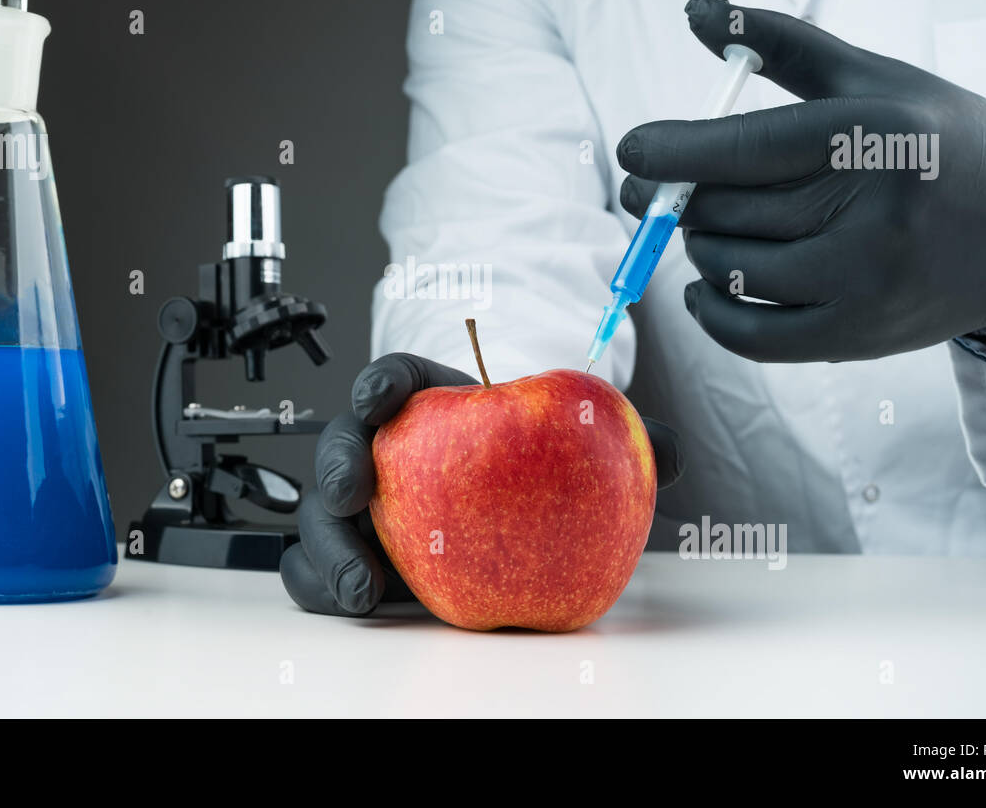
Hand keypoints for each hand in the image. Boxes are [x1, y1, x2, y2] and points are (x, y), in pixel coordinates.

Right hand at [280, 352, 683, 616]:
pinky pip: (317, 571)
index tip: (382, 396)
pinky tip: (362, 605)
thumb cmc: (526, 473)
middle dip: (340, 464)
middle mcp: (383, 455)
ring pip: (319, 516)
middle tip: (356, 491)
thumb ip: (619, 446)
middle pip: (342, 446)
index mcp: (427, 409)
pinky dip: (326, 587)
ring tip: (364, 588)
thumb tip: (668, 454)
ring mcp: (363, 510)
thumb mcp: (573, 455)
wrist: (501, 525)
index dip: (381, 383)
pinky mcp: (355, 557)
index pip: (394, 380)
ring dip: (328, 547)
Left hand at [618, 0, 985, 362]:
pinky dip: (710, 311)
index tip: (631, 151)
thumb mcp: (868, 77)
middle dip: (678, 199)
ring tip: (717, 224)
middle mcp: (871, 213)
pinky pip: (749, 335)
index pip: (742, 148)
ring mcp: (864, 282)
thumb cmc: (933, 139)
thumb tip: (693, 8)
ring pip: (728, 270)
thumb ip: (778, 41)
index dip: (670, 151)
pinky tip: (704, 286)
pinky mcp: (855, 336)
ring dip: (701, 247)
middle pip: (726, 212)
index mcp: (870, 135)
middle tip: (667, 189)